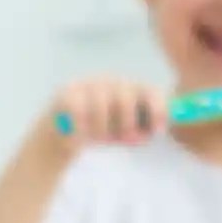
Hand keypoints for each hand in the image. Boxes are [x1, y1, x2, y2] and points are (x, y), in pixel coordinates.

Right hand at [52, 77, 167, 144]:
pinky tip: (81, 137)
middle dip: (126, 124)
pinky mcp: (68, 92)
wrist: (64, 133)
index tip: (157, 131)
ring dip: (102, 130)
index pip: (150, 92)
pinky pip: (79, 111)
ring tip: (98, 140)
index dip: (157, 110)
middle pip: (125, 97)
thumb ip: (141, 132)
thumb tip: (154, 131)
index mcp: (132, 89)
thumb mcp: (125, 134)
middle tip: (123, 140)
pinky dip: (82, 129)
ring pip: (100, 106)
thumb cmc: (102, 132)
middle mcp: (112, 82)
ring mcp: (89, 84)